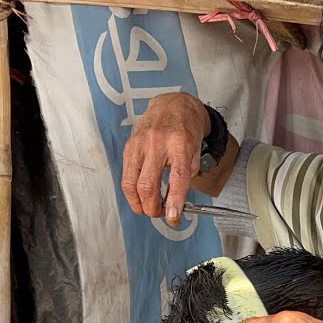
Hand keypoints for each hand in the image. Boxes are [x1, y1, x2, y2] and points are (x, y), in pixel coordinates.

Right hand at [121, 92, 209, 224]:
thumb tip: (175, 201)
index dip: (175, 201)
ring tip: (149, 209)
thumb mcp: (196, 150)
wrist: (172, 105)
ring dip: (138, 204)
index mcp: (180, 143)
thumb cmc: (186, 128)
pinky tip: (141, 196)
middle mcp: (158, 142)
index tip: (174, 217)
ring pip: (131, 183)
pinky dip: (132, 192)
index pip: (178, 177)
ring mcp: (140, 144)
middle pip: (148, 185)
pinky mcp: (129, 146)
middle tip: (161, 214)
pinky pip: (126, 176)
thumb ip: (187, 175)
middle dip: (152, 208)